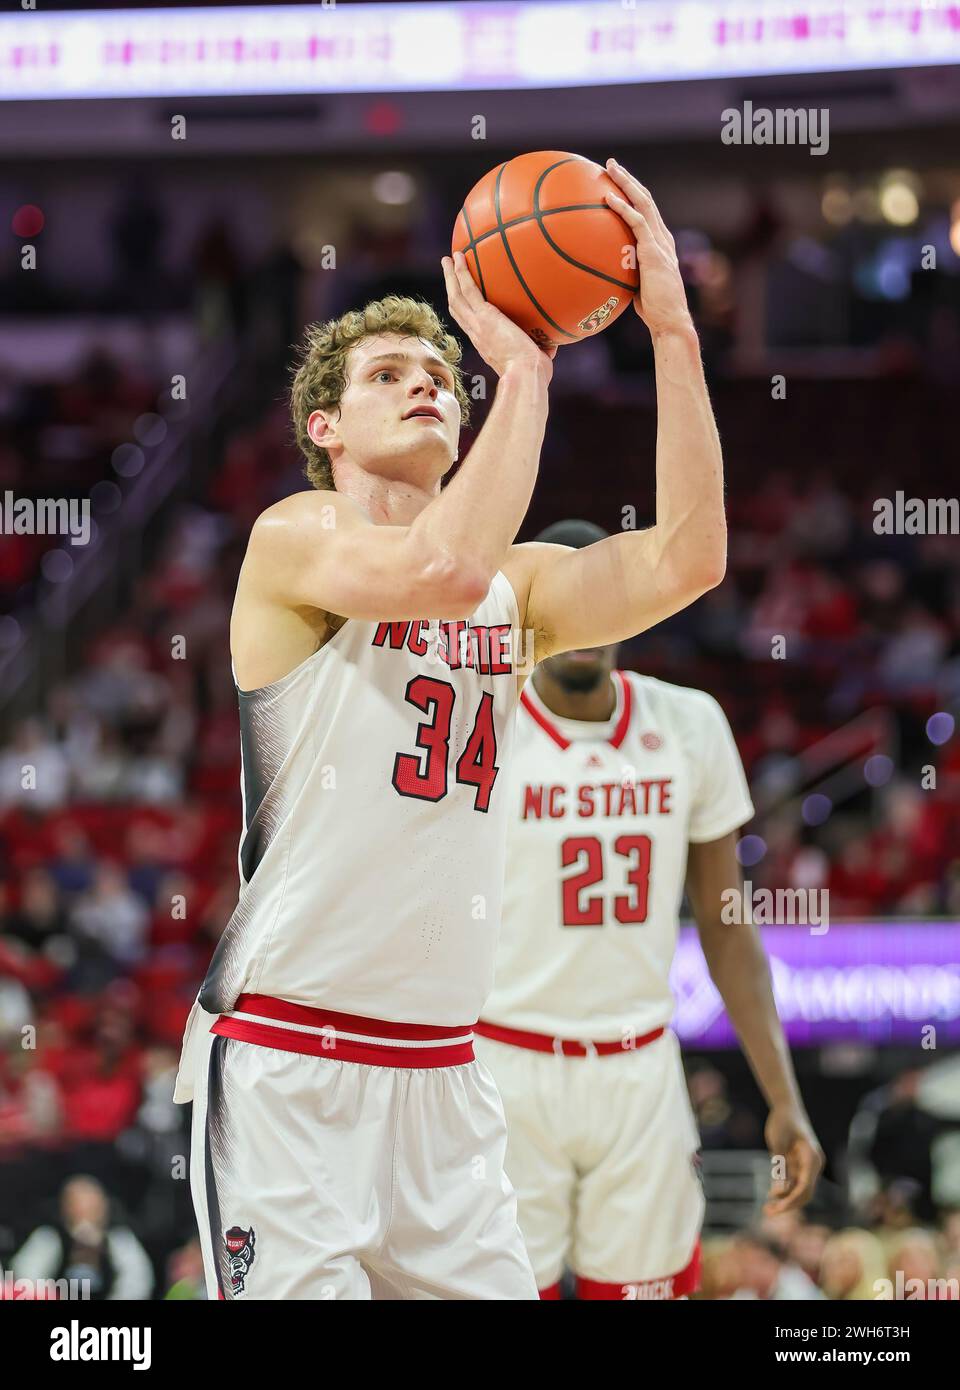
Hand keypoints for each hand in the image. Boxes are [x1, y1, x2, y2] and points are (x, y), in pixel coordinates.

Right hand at [441, 251, 555, 378]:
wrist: (526, 375)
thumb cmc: (534, 374)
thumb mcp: (537, 359)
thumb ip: (542, 348)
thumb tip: (553, 344)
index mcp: (486, 344)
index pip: (470, 325)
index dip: (464, 311)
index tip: (462, 299)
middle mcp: (476, 334)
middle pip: (457, 308)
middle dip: (451, 289)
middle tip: (449, 272)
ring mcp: (477, 325)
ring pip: (457, 297)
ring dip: (451, 276)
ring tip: (448, 259)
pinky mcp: (483, 316)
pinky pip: (468, 290)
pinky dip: (461, 272)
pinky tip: (458, 257)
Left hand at [603, 161, 693, 340]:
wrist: (670, 322)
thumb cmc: (653, 312)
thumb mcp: (636, 286)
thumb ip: (625, 273)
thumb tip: (603, 273)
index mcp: (660, 244)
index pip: (646, 212)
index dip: (633, 195)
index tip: (616, 182)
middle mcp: (663, 238)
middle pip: (645, 200)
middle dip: (628, 180)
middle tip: (611, 165)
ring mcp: (660, 243)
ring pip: (643, 203)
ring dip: (626, 183)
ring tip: (610, 168)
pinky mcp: (654, 252)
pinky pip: (637, 223)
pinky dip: (623, 208)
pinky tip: (608, 198)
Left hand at [763, 1105, 824, 1214]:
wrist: (786, 1106)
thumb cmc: (783, 1121)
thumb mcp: (778, 1143)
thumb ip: (780, 1166)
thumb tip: (779, 1192)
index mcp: (812, 1159)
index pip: (804, 1188)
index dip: (791, 1201)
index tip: (777, 1209)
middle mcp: (813, 1165)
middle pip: (804, 1194)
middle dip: (788, 1205)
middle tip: (768, 1213)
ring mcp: (807, 1166)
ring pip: (798, 1190)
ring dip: (785, 1200)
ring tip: (767, 1209)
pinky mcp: (799, 1165)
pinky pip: (793, 1183)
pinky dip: (783, 1191)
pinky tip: (771, 1196)